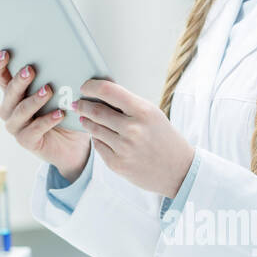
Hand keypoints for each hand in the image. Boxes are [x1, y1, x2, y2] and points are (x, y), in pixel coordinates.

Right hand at [0, 52, 91, 181]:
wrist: (73, 145)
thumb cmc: (64, 112)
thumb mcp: (60, 93)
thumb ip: (56, 77)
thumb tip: (67, 56)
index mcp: (13, 92)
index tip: (5, 53)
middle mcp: (10, 108)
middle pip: (9, 91)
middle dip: (19, 81)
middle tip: (30, 70)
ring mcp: (16, 126)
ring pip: (21, 110)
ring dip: (34, 99)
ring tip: (48, 90)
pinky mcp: (26, 141)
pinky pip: (35, 129)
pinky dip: (48, 120)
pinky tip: (59, 114)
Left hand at [74, 79, 194, 196]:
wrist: (178, 170)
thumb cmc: (164, 139)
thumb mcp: (153, 114)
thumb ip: (129, 104)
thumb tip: (102, 93)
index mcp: (143, 112)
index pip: (109, 91)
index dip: (92, 86)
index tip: (85, 86)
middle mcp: (132, 129)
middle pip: (96, 111)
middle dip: (83, 105)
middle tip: (78, 103)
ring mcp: (124, 148)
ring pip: (94, 129)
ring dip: (86, 121)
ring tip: (84, 118)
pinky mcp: (117, 163)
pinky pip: (98, 146)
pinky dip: (96, 138)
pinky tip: (97, 135)